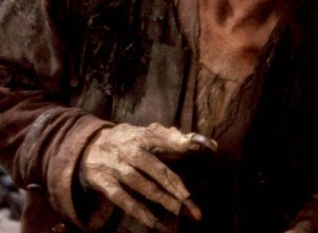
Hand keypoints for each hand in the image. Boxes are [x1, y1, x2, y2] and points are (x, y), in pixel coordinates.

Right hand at [80, 122, 216, 227]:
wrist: (88, 145)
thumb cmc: (125, 140)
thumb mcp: (142, 132)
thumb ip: (166, 136)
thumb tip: (192, 141)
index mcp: (140, 135)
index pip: (159, 137)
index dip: (176, 141)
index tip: (193, 145)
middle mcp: (128, 151)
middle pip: (154, 167)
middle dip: (173, 183)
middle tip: (189, 197)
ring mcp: (116, 167)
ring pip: (141, 184)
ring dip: (161, 198)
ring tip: (178, 210)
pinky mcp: (104, 183)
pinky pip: (123, 199)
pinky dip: (139, 211)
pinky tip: (154, 222)